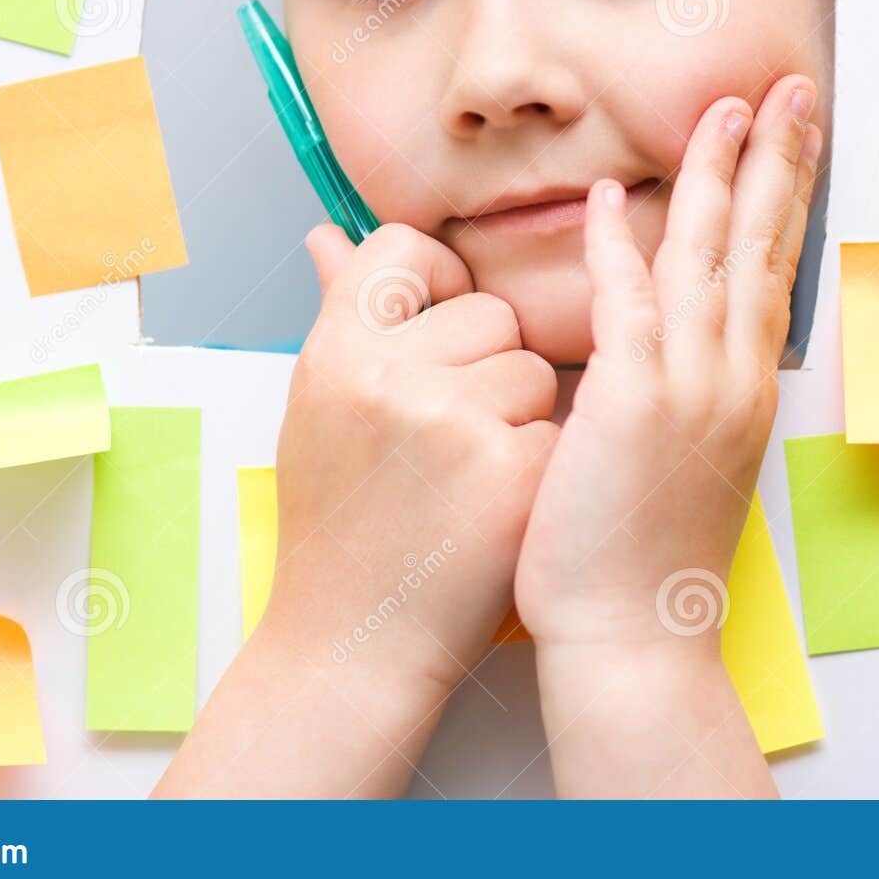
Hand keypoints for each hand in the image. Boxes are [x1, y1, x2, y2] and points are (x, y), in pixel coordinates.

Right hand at [159, 222, 557, 798]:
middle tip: (448, 438)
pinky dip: (542, 468)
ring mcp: (449, 420)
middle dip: (489, 366)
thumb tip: (326, 234)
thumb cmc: (340, 523)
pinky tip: (498, 509)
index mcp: (333, 349)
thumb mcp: (319, 409)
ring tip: (469, 477)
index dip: (438, 277)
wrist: (353, 643)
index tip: (443, 318)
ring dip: (522, 417)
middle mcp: (385, 373)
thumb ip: (336, 313)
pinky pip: (558, 428)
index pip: (401, 246)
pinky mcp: (509, 470)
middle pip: (490, 312)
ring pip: (536, 369)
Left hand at [513, 74, 820, 798]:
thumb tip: (665, 345)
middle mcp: (731, 380)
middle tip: (788, 87)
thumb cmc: (651, 556)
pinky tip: (608, 197)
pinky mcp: (631, 404)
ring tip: (723, 110)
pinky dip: (615, 246)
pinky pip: (626, 304)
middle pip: (760, 245)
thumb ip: (685, 393)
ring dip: (715, 176)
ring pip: (708, 258)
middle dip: (776, 158)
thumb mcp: (690, 462)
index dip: (784, 195)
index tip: (791, 135)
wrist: (638, 639)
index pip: (772, 270)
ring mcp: (688, 389)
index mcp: (745, 390)